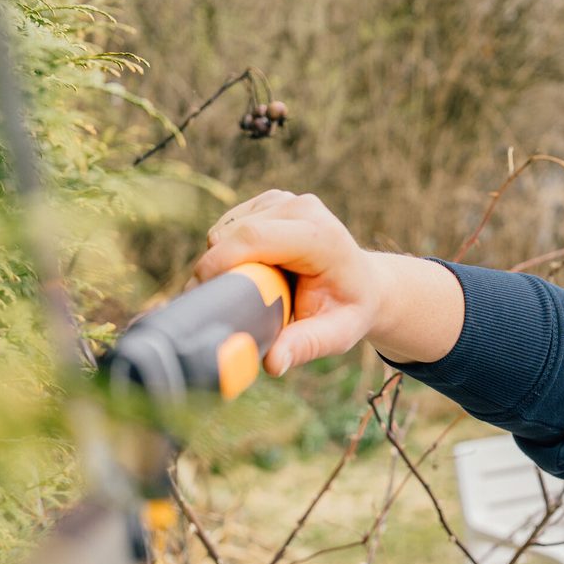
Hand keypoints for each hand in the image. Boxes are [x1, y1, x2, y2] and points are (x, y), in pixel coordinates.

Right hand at [193, 190, 383, 376]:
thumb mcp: (335, 334)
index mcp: (320, 236)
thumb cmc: (348, 310)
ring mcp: (284, 200)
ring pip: (225, 229)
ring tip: (248, 290)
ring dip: (223, 261)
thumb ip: (303, 346)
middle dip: (215, 270)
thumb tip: (272, 363)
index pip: (254, 237)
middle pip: (233, 234)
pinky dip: (228, 251)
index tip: (201, 296)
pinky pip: (228, 226)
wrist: (363, 283)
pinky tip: (252, 270)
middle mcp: (301, 208)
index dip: (219, 262)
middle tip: (215, 307)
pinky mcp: (269, 202)